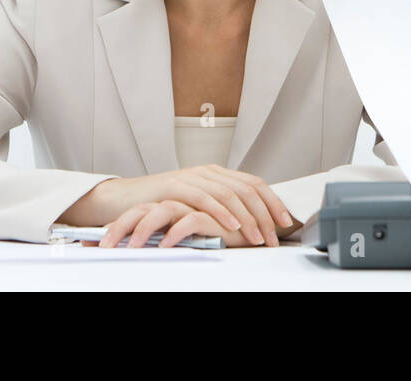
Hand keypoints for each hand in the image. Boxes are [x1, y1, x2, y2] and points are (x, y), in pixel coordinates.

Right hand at [59, 164, 296, 246]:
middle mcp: (208, 172)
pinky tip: (232, 226)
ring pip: (230, 193)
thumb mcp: (198, 207)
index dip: (272, 202)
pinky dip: (222, 213)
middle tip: (272, 238)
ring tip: (257, 238)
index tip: (284, 223)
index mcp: (217, 174)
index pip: (253, 184)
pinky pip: (204, 198)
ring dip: (247, 218)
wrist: (126, 200)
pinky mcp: (176, 186)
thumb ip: (221, 209)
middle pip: (247, 188)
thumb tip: (254, 226)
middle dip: (265, 214)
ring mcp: (192, 177)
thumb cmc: (162, 207)